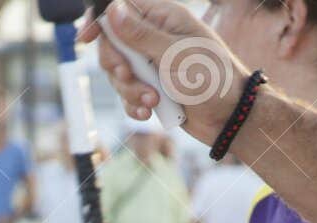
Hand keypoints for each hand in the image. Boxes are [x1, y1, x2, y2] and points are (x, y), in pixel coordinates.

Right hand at [80, 0, 246, 147]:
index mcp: (163, 18)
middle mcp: (156, 39)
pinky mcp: (153, 89)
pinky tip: (149, 112)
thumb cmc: (210, 79)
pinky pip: (130, 95)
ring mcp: (154, 66)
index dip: (101, 21)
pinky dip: (135, 105)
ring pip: (120, 74)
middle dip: (117, 65)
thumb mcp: (173, 54)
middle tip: (129, 76)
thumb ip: (140, 35)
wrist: (229, 118)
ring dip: (130, 91)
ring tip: (152, 100)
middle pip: (114, 45)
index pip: (122, 9)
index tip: (87, 37)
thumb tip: (113, 10)